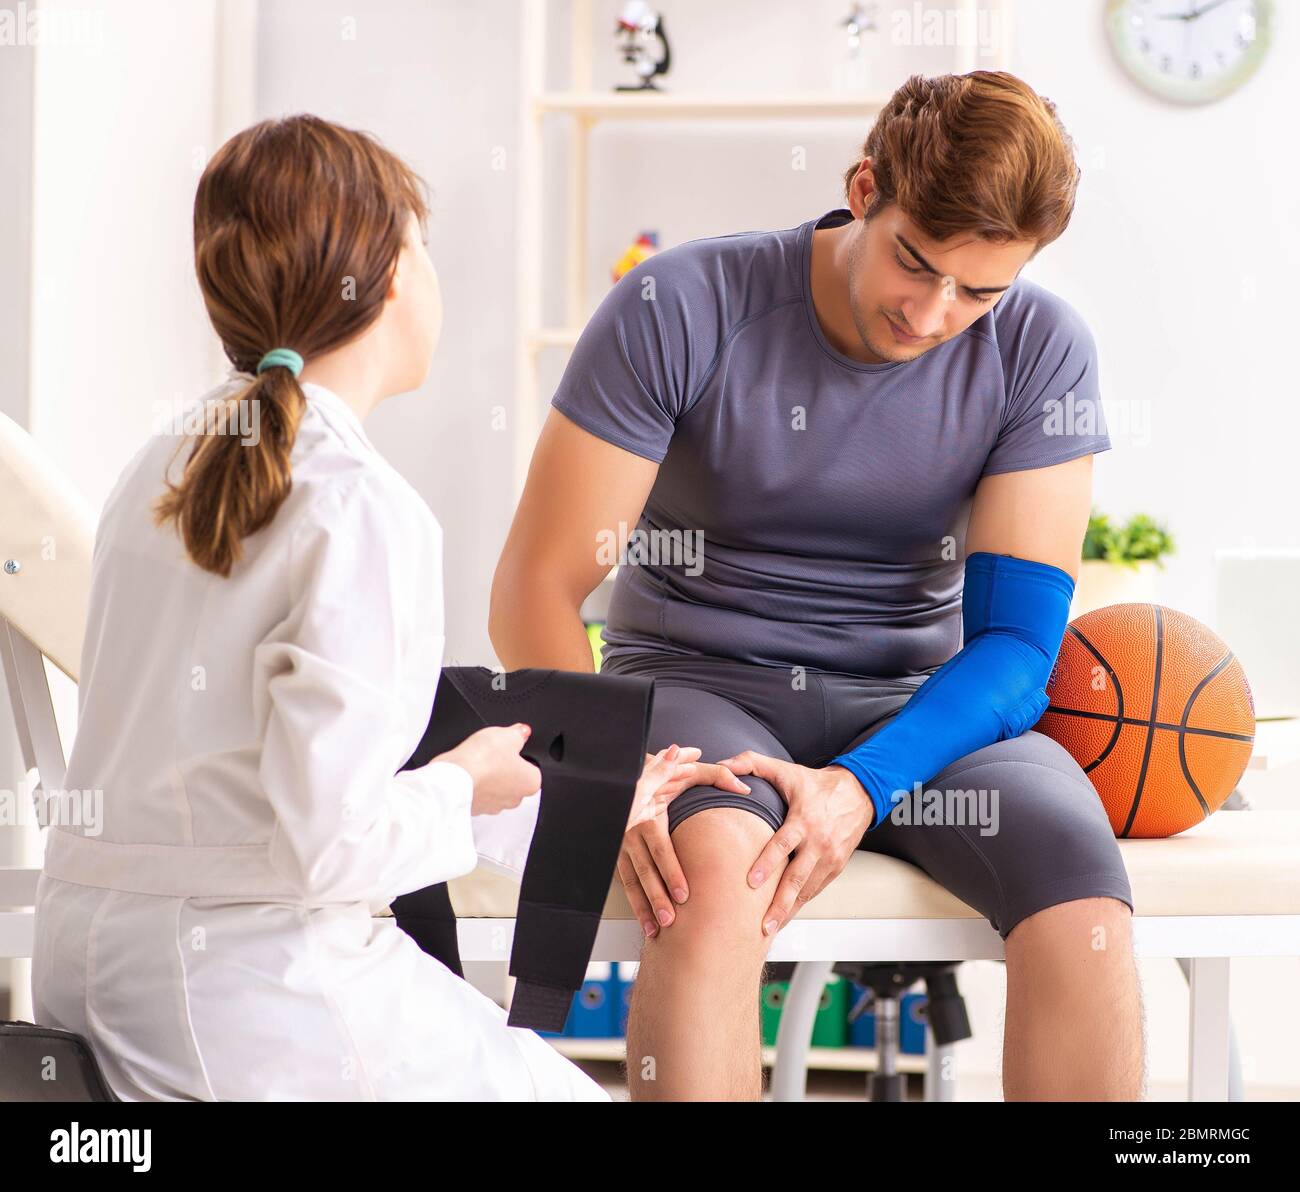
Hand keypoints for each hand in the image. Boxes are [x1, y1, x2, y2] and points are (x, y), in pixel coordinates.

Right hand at [436, 723, 540, 816]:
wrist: (454, 777)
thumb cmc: (483, 760)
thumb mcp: (507, 735)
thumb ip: (519, 733)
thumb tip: (522, 732)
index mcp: (531, 783)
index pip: (531, 767)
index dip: (519, 754)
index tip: (509, 747)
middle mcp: (515, 799)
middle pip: (513, 779)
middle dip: (504, 767)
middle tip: (493, 754)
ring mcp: (494, 806)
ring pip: (495, 788)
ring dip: (489, 777)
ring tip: (478, 761)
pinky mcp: (475, 808)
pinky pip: (478, 793)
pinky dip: (474, 784)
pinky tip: (468, 772)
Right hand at [618, 744, 750, 937]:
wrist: (628, 773)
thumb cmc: (663, 772)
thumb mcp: (687, 769)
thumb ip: (715, 775)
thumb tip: (743, 786)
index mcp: (649, 813)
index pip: (661, 848)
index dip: (672, 872)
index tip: (684, 895)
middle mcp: (631, 830)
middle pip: (645, 870)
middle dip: (657, 897)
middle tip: (672, 920)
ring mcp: (621, 843)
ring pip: (632, 880)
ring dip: (644, 906)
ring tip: (656, 929)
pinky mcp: (616, 852)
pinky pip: (625, 881)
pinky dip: (635, 903)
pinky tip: (646, 923)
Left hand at [715, 752, 874, 936]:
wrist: (859, 792)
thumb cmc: (816, 784)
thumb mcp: (785, 769)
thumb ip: (751, 763)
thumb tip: (721, 765)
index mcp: (803, 819)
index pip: (783, 844)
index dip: (768, 864)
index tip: (751, 882)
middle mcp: (818, 842)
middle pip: (796, 878)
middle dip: (779, 903)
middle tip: (762, 924)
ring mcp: (830, 857)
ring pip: (807, 890)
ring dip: (789, 910)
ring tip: (770, 929)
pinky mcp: (837, 867)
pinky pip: (816, 889)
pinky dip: (801, 904)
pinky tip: (785, 916)